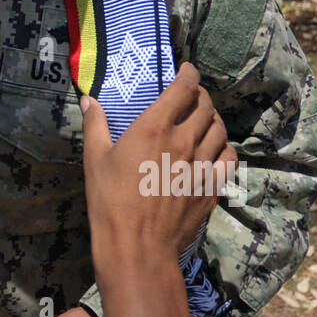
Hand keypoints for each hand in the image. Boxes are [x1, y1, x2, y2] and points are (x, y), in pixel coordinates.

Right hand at [81, 63, 235, 274]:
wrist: (137, 246)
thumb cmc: (110, 201)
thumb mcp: (95, 160)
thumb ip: (95, 125)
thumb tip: (89, 101)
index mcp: (154, 127)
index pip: (184, 88)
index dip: (189, 74)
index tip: (185, 69)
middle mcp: (184, 140)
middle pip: (205, 106)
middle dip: (200, 95)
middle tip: (190, 96)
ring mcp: (201, 164)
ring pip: (219, 130)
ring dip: (213, 119)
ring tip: (204, 119)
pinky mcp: (211, 187)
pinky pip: (228, 158)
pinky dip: (225, 147)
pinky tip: (216, 149)